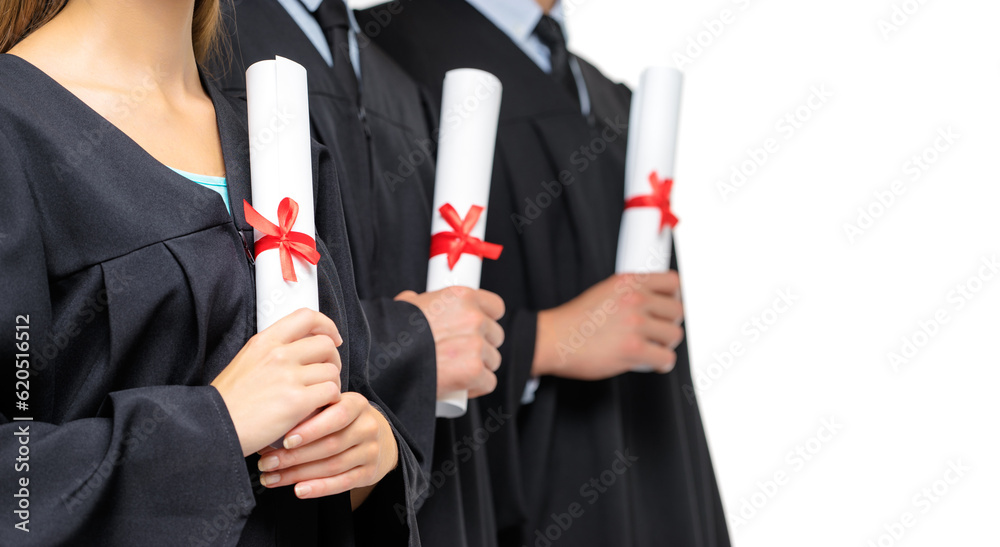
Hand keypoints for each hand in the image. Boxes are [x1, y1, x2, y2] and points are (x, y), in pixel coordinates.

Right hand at [211, 309, 342, 456]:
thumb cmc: (229, 401)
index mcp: (264, 342)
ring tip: (319, 398)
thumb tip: (298, 348)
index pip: (306, 317)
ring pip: (331, 371)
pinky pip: (331, 393)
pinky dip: (330, 402)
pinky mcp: (297, 400)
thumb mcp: (245, 361)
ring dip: (331, 385)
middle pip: (326, 345)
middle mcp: (278, 354)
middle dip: (333, 360)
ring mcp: (288, 376)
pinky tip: (317, 410)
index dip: (327, 326)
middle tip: (326, 375)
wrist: (214, 426)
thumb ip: (271, 351)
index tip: (332, 337)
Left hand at [256, 392, 398, 501]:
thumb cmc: (344, 420)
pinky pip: (343, 483)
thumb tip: (272, 427)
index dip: (311, 429)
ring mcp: (371, 450)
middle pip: (331, 444)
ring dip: (299, 474)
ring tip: (272, 477)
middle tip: (267, 462)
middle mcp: (367, 426)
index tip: (285, 440)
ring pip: (334, 465)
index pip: (337, 415)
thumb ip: (311, 410)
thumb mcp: (333, 406)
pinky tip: (299, 490)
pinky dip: (319, 488)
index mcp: (357, 404)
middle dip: (295, 455)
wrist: (379, 437)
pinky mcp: (370, 472)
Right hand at [395, 287, 504, 397]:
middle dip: (483, 346)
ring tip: (458, 371)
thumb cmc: (393, 333)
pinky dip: (477, 387)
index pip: (495, 307)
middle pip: (495, 336)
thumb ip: (421, 300)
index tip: (478, 329)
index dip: (487, 320)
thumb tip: (418, 300)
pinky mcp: (474, 370)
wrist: (384, 357)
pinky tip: (462, 386)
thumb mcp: (408, 305)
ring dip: (480, 367)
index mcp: (462, 297)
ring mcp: (476, 344)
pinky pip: (488, 382)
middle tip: (462, 354)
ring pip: (492, 360)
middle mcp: (473, 318)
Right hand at [533, 272, 683, 379]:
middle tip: (658, 333)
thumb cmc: (574, 320)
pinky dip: (662, 364)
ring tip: (652, 348)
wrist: (553, 339)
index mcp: (628, 282)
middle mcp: (635, 299)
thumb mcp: (604, 291)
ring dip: (665, 345)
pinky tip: (652, 363)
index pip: (672, 282)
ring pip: (674, 335)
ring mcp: (635, 323)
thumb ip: (630, 293)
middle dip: (669, 324)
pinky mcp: (633, 348)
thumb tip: (654, 303)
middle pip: (677, 311)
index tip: (668, 308)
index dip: (674, 297)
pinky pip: (666, 358)